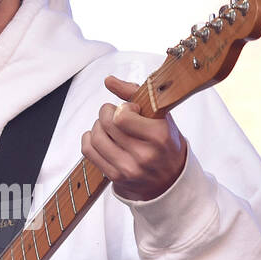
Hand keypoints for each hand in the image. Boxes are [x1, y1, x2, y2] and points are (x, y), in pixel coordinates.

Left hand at [81, 76, 187, 201]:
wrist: (171, 179)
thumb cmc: (165, 142)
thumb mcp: (161, 116)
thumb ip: (135, 93)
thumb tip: (108, 80)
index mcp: (159, 136)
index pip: (122, 116)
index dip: (123, 108)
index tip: (131, 110)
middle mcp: (144, 155)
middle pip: (107, 124)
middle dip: (107, 112)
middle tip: (114, 113)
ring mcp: (129, 168)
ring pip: (96, 137)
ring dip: (98, 125)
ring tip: (108, 126)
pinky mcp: (116, 177)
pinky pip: (89, 151)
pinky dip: (89, 139)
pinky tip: (99, 136)